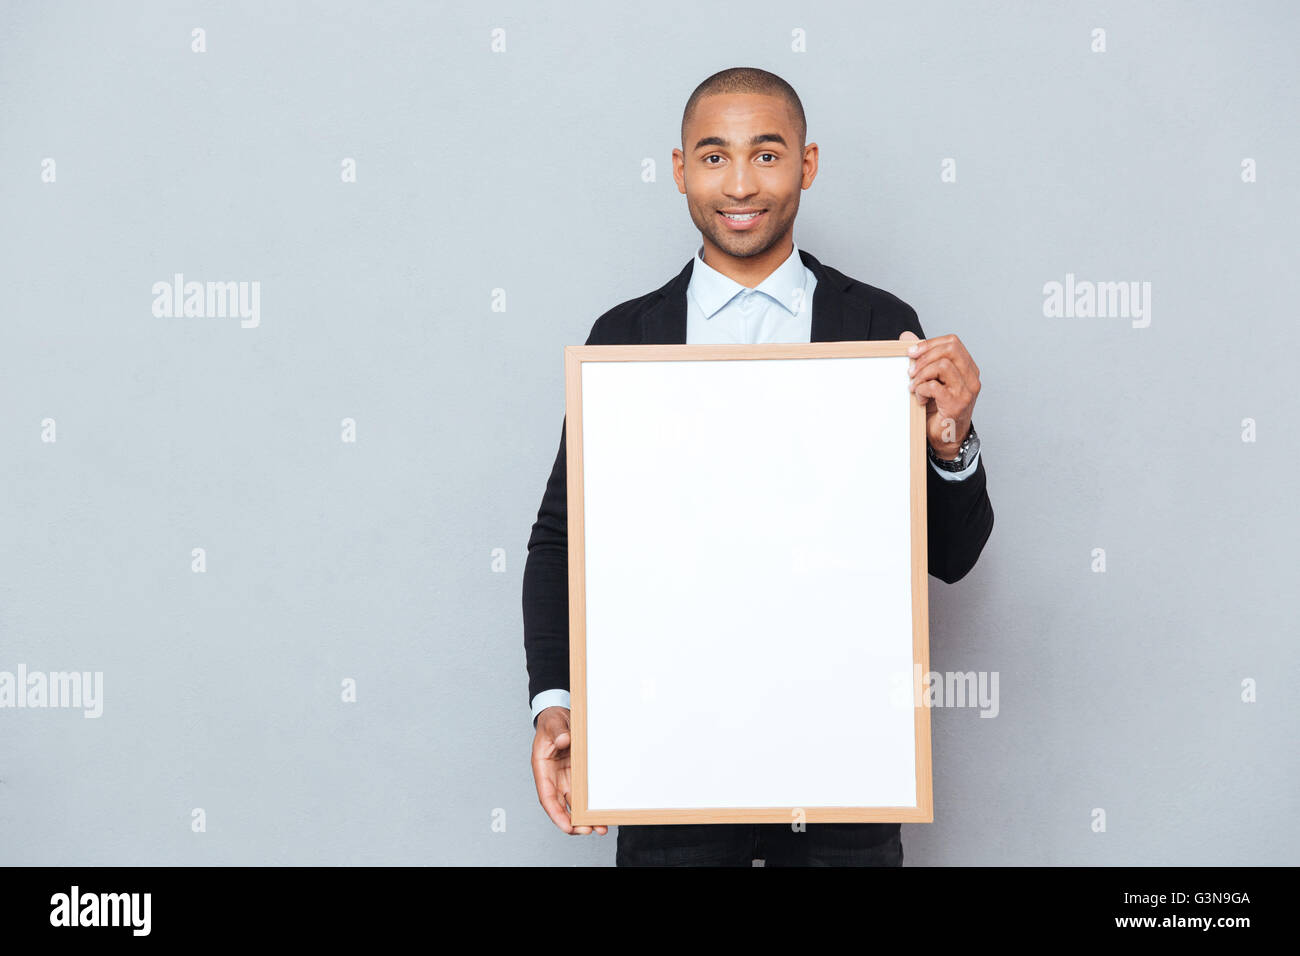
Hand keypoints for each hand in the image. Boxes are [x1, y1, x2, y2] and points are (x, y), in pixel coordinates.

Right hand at [531, 706, 607, 835]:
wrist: (560, 716)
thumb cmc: (552, 722)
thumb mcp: (553, 723)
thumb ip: (557, 732)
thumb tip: (563, 740)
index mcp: (543, 770)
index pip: (547, 798)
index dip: (557, 815)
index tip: (568, 827)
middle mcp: (554, 779)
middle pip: (562, 806)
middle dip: (574, 823)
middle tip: (590, 830)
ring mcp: (566, 778)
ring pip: (575, 803)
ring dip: (586, 817)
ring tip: (601, 828)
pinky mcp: (578, 775)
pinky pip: (585, 793)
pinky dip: (592, 804)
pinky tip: (603, 812)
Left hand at [899, 331, 980, 458]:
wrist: (946, 437)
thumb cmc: (939, 408)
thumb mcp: (929, 378)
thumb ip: (921, 357)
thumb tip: (906, 336)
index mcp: (967, 367)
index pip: (952, 342)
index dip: (929, 344)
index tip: (911, 352)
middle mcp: (971, 377)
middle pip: (950, 349)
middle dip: (924, 357)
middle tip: (910, 371)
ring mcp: (966, 390)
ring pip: (942, 365)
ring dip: (921, 375)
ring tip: (914, 386)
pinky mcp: (957, 404)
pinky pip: (935, 387)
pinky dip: (922, 390)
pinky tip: (920, 398)